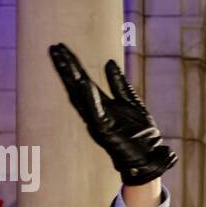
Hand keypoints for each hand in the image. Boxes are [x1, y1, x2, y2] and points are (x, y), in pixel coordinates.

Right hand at [49, 43, 176, 184]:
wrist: (150, 159)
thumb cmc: (141, 135)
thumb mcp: (132, 104)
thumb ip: (120, 85)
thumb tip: (109, 62)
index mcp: (102, 105)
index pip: (83, 81)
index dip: (72, 64)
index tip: (61, 47)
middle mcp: (96, 113)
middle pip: (77, 85)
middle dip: (66, 66)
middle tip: (54, 47)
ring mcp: (99, 122)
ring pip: (80, 96)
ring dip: (71, 77)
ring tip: (61, 58)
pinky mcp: (106, 132)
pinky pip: (96, 113)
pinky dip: (90, 98)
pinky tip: (84, 83)